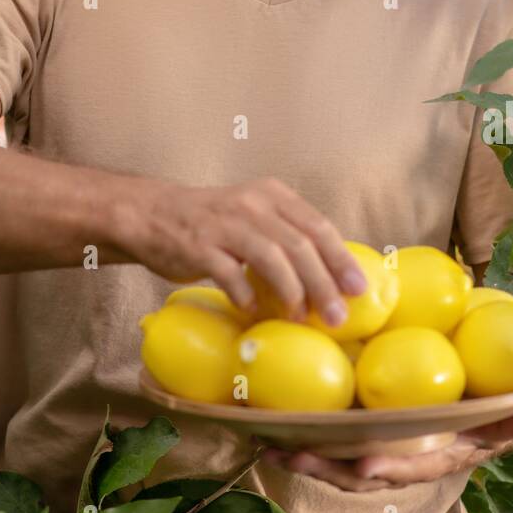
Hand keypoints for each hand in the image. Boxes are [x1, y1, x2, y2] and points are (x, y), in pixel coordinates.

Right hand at [107, 174, 368, 326]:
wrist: (153, 214)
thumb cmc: (214, 224)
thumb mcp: (255, 216)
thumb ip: (287, 235)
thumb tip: (332, 277)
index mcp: (272, 195)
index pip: (318, 226)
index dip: (341, 259)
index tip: (359, 289)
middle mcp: (252, 204)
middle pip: (299, 245)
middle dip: (324, 284)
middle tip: (337, 316)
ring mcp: (224, 224)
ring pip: (270, 257)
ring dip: (291, 292)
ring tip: (300, 317)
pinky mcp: (199, 245)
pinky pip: (229, 273)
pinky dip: (245, 295)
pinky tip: (253, 311)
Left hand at [257, 396, 512, 491]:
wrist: (452, 426)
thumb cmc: (472, 423)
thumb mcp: (495, 424)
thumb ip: (511, 419)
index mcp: (427, 459)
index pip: (406, 468)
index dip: (386, 469)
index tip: (366, 465)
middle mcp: (395, 461)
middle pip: (356, 472)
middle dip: (326, 469)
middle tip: (293, 456)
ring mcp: (371, 453)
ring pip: (334, 464)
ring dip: (303, 459)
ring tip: (271, 448)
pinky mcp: (352, 440)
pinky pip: (325, 444)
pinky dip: (298, 441)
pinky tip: (269, 430)